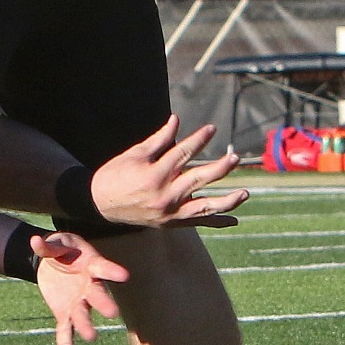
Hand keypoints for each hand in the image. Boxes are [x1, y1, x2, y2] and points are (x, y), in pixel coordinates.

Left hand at [32, 232, 128, 344]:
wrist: (55, 262)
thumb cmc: (63, 248)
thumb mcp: (57, 243)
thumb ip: (47, 247)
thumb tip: (34, 241)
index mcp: (91, 265)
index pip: (104, 268)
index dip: (113, 271)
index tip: (125, 276)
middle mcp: (89, 287)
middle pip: (97, 296)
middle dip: (103, 304)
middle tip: (112, 313)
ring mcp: (78, 302)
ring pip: (83, 316)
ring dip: (86, 326)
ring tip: (90, 337)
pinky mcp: (65, 314)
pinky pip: (66, 331)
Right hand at [90, 116, 249, 227]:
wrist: (99, 205)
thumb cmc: (116, 175)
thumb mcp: (135, 154)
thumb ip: (159, 140)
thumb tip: (176, 120)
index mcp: (154, 175)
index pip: (182, 154)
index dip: (198, 140)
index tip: (212, 128)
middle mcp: (165, 196)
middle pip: (199, 179)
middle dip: (220, 168)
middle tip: (235, 158)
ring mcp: (169, 213)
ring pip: (205, 207)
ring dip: (227, 201)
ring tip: (245, 193)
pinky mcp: (171, 223)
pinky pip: (198, 223)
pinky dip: (216, 221)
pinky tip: (234, 219)